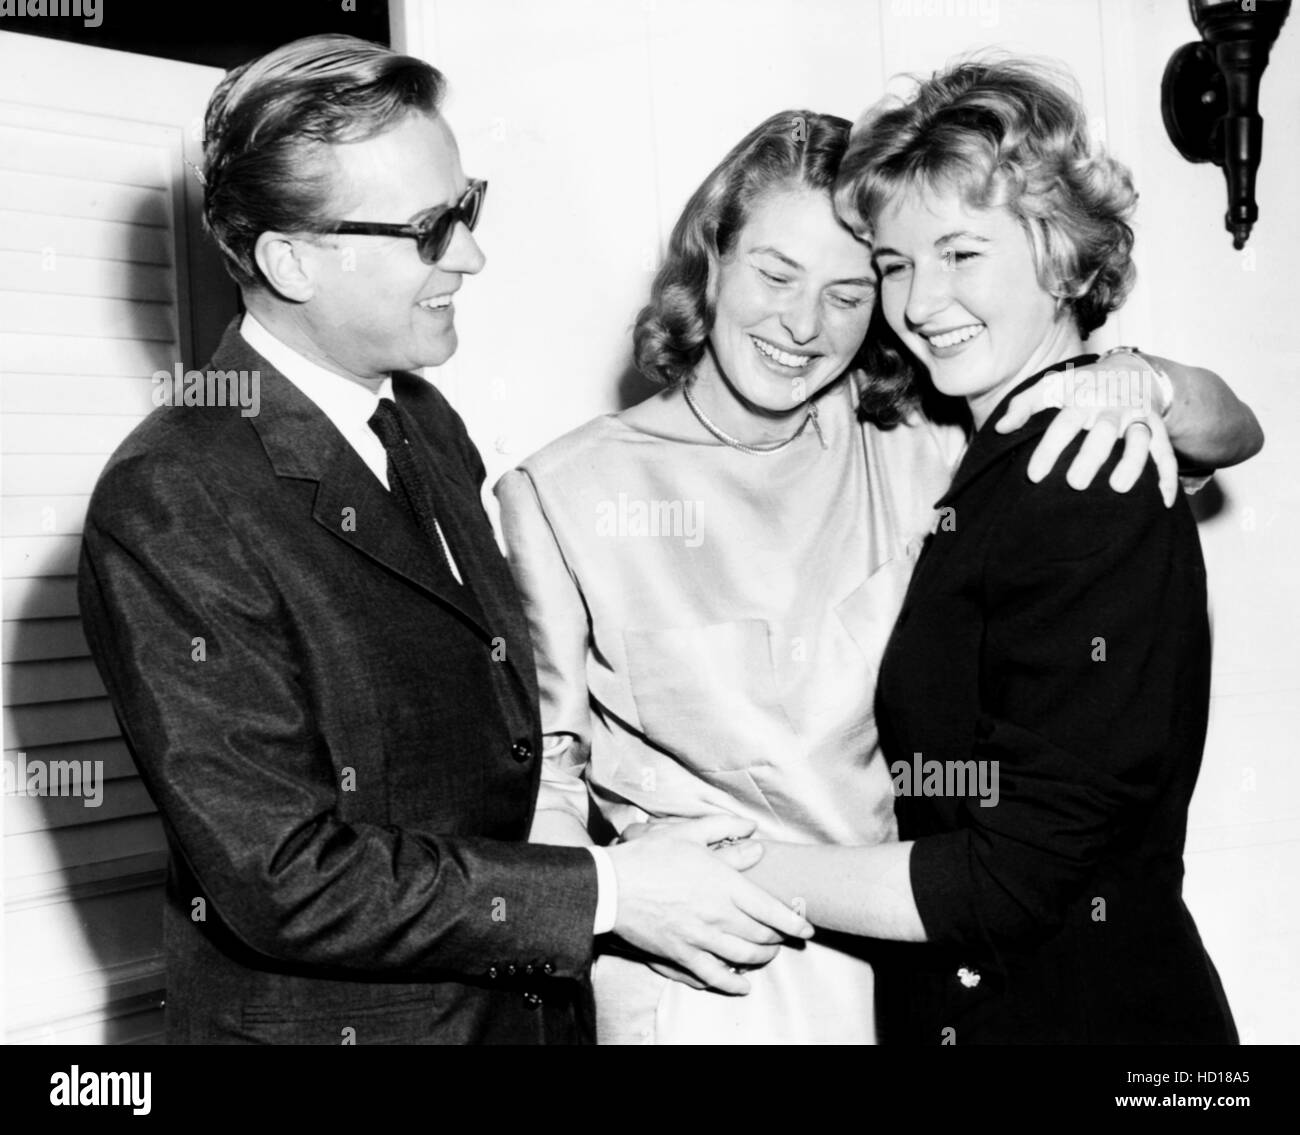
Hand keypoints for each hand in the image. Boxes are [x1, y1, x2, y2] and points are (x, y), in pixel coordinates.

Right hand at [607, 814, 813, 994]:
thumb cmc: (650, 857)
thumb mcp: (689, 832)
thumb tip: (753, 831)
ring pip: (744, 957)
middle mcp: (719, 915)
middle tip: (782, 936)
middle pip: (761, 935)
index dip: (794, 921)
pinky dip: (733, 984)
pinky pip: (715, 976)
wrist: (613, 886)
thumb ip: (725, 828)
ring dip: (762, 958)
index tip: (807, 928)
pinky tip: (742, 986)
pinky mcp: (682, 955)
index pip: (772, 909)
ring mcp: (701, 938)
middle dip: (778, 938)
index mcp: (725, 884)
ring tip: (766, 954)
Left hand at [997, 353, 1177, 507]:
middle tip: (1075, 483)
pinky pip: (1166, 452)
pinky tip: (1164, 501)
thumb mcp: (1051, 386)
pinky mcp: (1157, 428)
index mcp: (1082, 398)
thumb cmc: (1082, 385)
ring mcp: (1137, 417)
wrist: (1131, 370)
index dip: (1049, 449)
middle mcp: (1111, 407)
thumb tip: (1000, 428)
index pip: (1064, 424)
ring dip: (1133, 463)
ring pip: (1140, 439)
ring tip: (1119, 488)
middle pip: (1103, 431)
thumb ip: (1023, 405)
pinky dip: (1168, 476)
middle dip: (1091, 456)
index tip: (1034, 476)